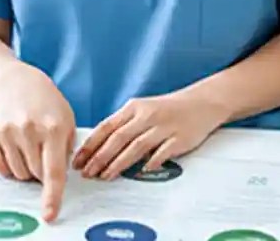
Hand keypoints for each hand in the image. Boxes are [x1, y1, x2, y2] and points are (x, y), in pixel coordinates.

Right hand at [0, 64, 75, 222]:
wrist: (16, 83)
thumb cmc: (46, 104)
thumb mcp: (68, 120)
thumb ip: (68, 149)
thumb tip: (59, 178)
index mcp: (53, 128)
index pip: (53, 170)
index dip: (52, 195)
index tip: (49, 214)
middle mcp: (29, 130)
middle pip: (36, 175)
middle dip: (42, 170)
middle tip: (43, 150)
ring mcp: (7, 131)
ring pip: (19, 174)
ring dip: (26, 167)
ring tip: (29, 144)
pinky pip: (1, 168)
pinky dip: (10, 164)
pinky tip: (14, 145)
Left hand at [72, 91, 228, 179]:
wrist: (201, 102)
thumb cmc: (167, 109)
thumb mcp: (142, 110)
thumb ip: (123, 125)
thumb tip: (98, 146)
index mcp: (134, 108)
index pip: (106, 127)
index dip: (90, 145)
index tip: (78, 160)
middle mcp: (147, 116)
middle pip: (118, 138)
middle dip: (100, 157)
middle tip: (87, 173)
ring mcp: (164, 127)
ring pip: (136, 146)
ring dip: (119, 163)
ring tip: (105, 176)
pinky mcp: (179, 138)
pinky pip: (163, 151)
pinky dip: (152, 161)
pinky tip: (141, 171)